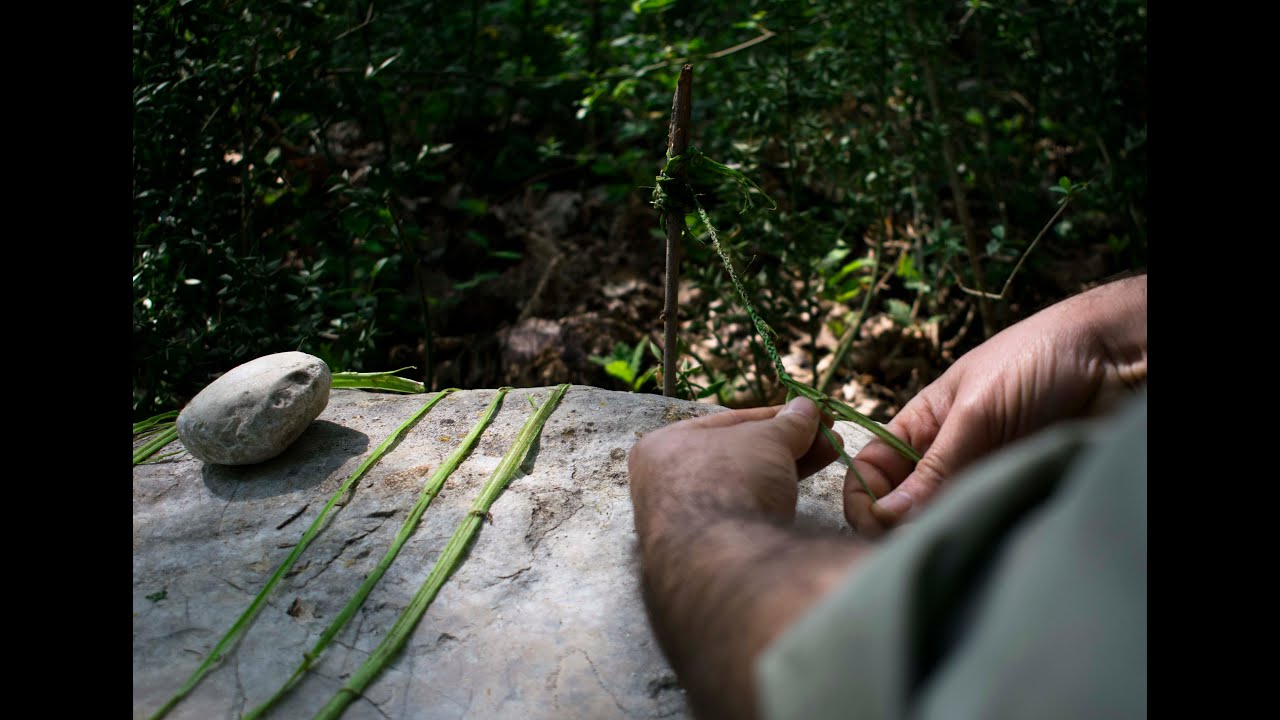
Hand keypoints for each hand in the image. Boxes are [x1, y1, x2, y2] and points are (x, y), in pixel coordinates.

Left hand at [629, 396, 839, 540]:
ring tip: (832, 451)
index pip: (726, 423)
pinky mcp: (711, 551)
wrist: (724, 557)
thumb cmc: (731, 480)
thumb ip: (787, 424)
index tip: (808, 413)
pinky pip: (747, 513)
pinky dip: (777, 497)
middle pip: (739, 455)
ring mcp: (686, 522)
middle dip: (787, 444)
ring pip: (747, 486)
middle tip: (827, 435)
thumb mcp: (765, 440)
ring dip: (791, 467)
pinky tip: (807, 484)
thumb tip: (806, 408)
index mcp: (662, 448)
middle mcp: (665, 485)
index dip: (772, 416)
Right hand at [846, 274, 1146, 536]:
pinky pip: (981, 520)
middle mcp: (944, 455)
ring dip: (939, 530)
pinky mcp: (1012, 491)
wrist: (1112, 357)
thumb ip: (934, 467)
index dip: (864, 497)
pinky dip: (975, 530)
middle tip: (915, 538)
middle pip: (900, 504)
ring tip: (954, 532)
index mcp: (919, 424)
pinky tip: (981, 532)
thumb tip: (887, 516)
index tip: (878, 521)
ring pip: (940, 518)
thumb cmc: (1036, 360)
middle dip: (897, 525)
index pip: (871, 470)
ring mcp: (979, 476)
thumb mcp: (976, 411)